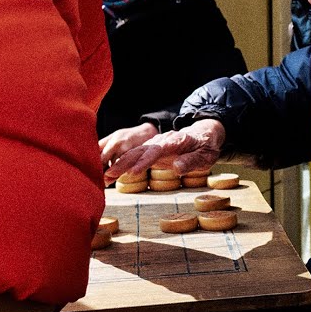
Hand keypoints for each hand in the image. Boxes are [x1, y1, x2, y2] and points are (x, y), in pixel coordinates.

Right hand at [103, 119, 226, 182]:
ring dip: (119, 164)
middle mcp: (162, 142)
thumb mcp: (205, 156)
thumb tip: (176, 168)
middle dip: (123, 162)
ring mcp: (155, 145)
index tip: (132, 173)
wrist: (204, 135)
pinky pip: (135, 157)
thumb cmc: (206, 147)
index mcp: (175, 141)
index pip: (156, 151)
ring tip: (105, 176)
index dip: (144, 162)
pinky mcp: (152, 151)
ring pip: (134, 153)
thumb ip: (191, 161)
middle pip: (140, 151)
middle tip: (109, 174)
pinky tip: (110, 173)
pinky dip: (122, 164)